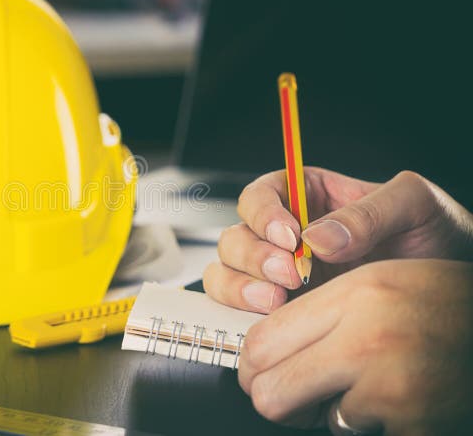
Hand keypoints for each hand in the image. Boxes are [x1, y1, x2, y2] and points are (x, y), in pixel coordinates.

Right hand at [203, 168, 472, 312]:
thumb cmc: (435, 237)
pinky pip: (237, 306)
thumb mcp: (414, 207)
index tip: (288, 234)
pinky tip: (274, 319)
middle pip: (236, 235)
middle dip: (253, 256)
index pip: (262, 194)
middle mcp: (286, 235)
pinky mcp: (281, 310)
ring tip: (277, 300)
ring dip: (240, 285)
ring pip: (226, 270)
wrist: (454, 292)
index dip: (263, 213)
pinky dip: (242, 312)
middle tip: (290, 274)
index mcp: (310, 197)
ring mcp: (280, 274)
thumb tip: (318, 237)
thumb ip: (368, 213)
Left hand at [238, 259, 472, 434]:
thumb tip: (263, 349)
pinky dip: (374, 425)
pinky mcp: (414, 427)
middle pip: (271, 393)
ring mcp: (392, 390)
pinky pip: (361, 434)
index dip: (251, 364)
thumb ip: (319, 309)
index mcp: (355, 297)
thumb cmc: (448, 303)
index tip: (259, 369)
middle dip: (276, 398)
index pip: (261, 343)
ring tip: (371, 384)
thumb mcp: (379, 281)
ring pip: (318, 418)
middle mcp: (367, 341)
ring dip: (334, 409)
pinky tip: (400, 399)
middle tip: (293, 393)